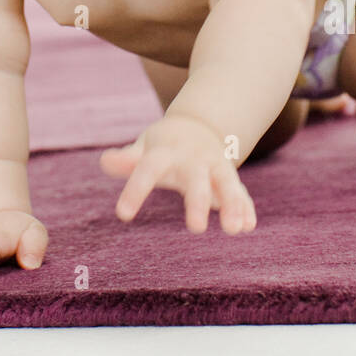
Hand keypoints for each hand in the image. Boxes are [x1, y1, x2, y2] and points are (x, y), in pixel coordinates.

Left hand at [99, 113, 255, 234]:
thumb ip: (128, 158)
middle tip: (196, 229)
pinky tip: (249, 225)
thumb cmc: (163, 145)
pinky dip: (245, 207)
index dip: (136, 191)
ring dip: (232, 204)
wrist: (198, 125)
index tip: (123, 215)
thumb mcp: (145, 147)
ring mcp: (215, 166)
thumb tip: (105, 161)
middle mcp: (193, 158)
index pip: (149, 169)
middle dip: (198, 202)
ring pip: (226, 183)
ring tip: (234, 229)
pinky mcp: (231, 178)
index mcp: (166, 152)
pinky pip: (241, 192)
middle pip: (196, 178)